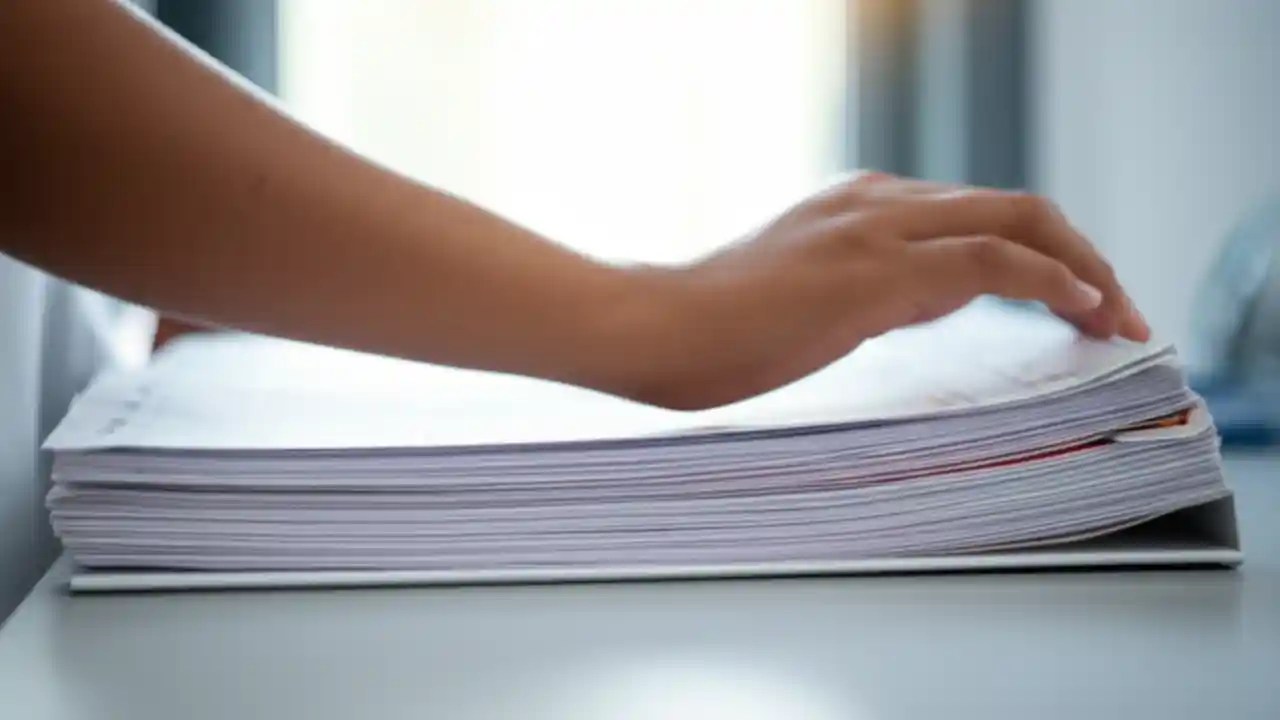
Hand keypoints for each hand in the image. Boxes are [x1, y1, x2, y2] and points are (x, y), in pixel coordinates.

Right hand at [625, 172, 1148, 409]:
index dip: (1036, 253)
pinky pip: (992, 260)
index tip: (1068, 299)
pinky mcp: (876, 271)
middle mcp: (875, 202)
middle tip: (1114, 309)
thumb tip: (923, 307)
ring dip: (1083, 269)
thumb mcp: (804, 297)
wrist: (653, 328)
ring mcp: (876, 229)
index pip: (972, 215)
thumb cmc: (711, 329)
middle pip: (1013, 206)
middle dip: (1079, 255)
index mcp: (856, 207)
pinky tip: (1085, 309)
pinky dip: (1053, 280)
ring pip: (1017, 220)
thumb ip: (864, 290)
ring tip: (1118, 318)